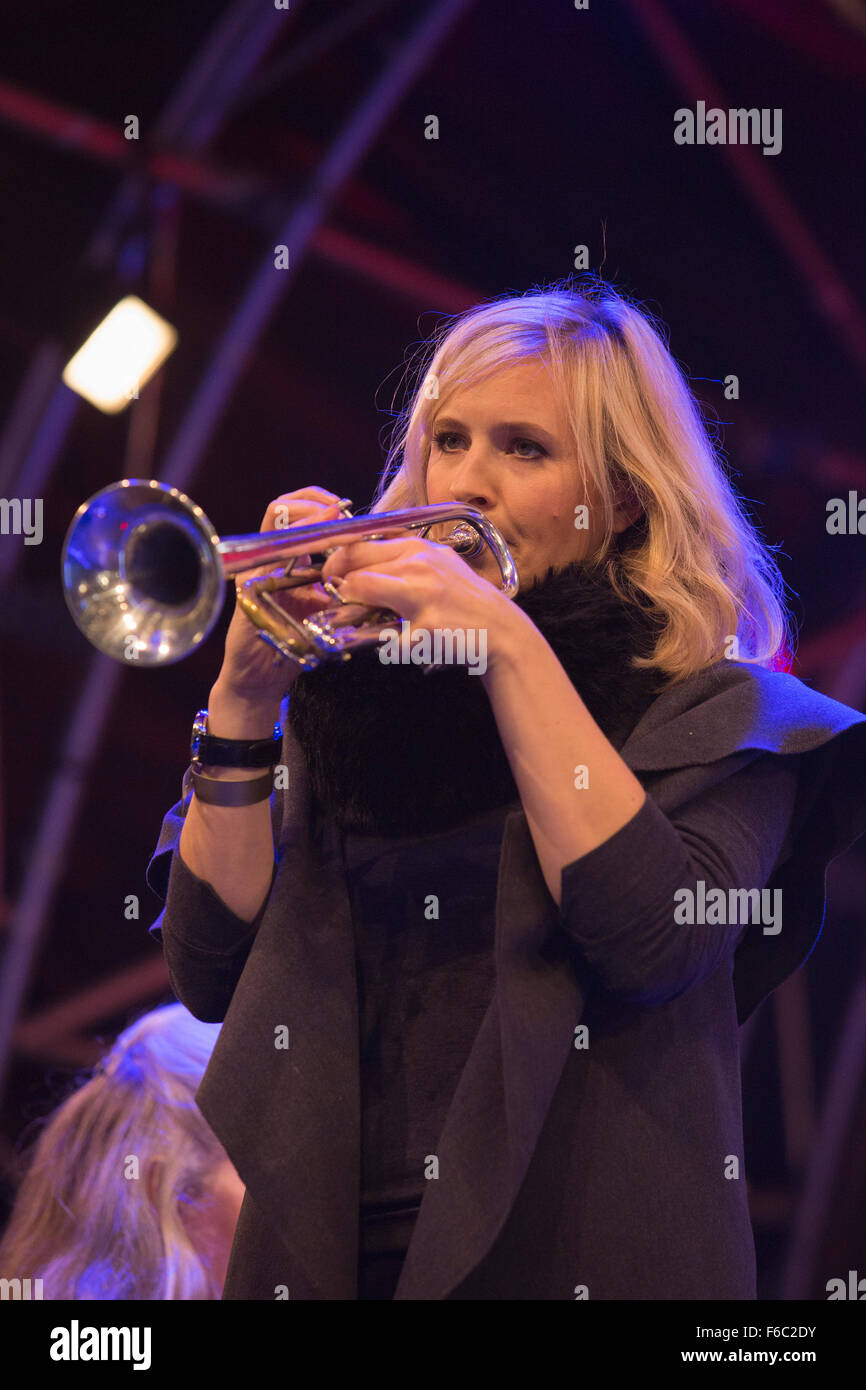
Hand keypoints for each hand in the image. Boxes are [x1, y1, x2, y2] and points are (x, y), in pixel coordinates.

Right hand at [218, 486, 346, 701]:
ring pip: (278, 517)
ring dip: (309, 511)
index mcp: (290, 559)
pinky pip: (270, 550)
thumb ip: (342, 587)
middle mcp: (272, 556)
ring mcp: (259, 566)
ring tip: (334, 515)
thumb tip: (380, 572)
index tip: (355, 511)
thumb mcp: (325, 609)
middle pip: (288, 505)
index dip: (328, 505)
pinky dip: (294, 540)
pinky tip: (317, 544)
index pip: (304, 515)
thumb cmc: (293, 644)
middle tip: (343, 509)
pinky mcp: (250, 583)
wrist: (261, 678)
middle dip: (318, 500)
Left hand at [319, 533, 517, 668]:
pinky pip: (388, 636)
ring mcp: (423, 593)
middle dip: (339, 585)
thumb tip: (356, 569)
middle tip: (338, 601)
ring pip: (364, 592)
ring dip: (353, 609)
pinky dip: (386, 644)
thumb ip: (400, 562)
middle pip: (356, 566)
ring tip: (360, 622)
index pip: (360, 543)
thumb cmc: (464, 601)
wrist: (500, 630)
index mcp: (419, 548)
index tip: (332, 577)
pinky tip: (398, 644)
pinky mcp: (427, 626)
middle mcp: (420, 564)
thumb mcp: (437, 567)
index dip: (337, 561)